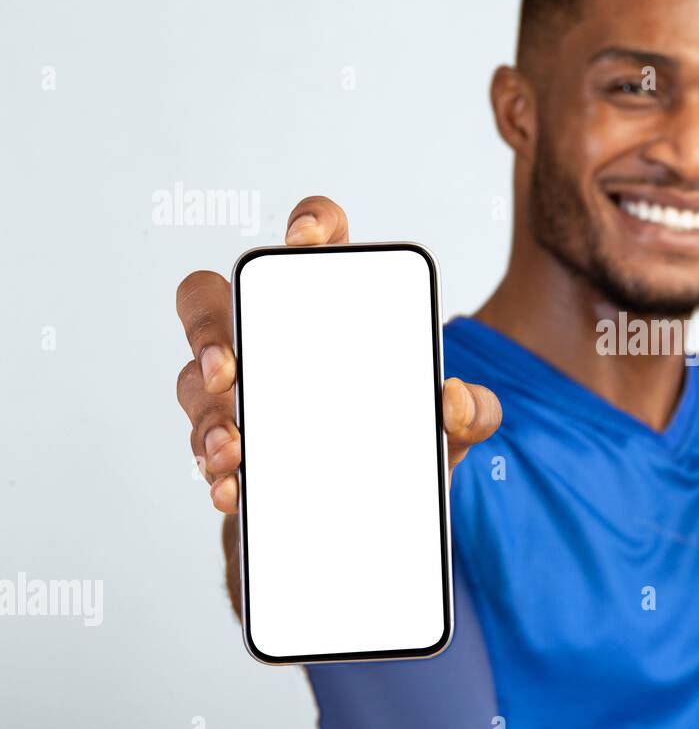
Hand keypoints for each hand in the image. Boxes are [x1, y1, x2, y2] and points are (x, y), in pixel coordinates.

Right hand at [174, 196, 500, 567]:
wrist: (379, 506)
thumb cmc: (405, 434)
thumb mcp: (454, 427)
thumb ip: (475, 411)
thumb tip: (454, 398)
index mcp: (333, 302)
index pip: (316, 235)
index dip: (307, 222)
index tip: (305, 242)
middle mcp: (270, 330)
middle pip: (207, 296)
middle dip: (206, 325)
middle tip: (232, 369)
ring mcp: (238, 385)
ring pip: (194, 378)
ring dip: (206, 414)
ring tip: (235, 450)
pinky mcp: (225, 439)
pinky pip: (201, 443)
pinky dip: (213, 468)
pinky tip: (231, 488)